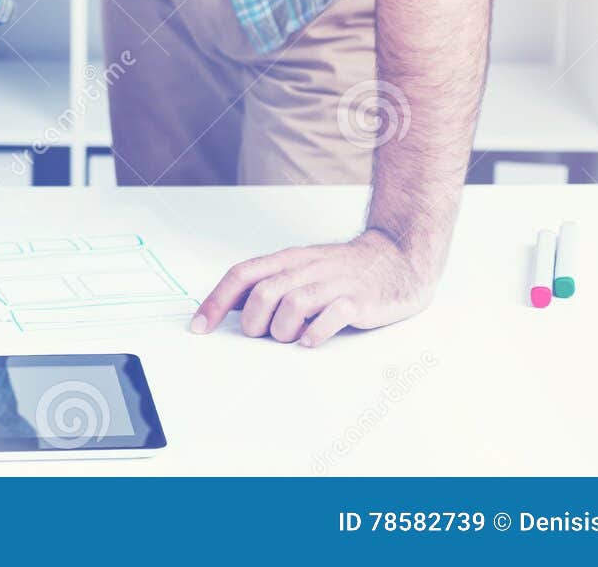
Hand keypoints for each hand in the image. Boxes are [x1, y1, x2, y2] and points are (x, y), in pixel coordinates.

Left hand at [190, 230, 431, 346]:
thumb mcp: (301, 269)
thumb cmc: (343, 269)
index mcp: (288, 260)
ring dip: (282, 330)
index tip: (200, 326)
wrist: (397, 257)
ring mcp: (335, 283)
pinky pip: (332, 316)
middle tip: (260, 335)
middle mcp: (308, 268)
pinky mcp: (360, 300)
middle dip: (252, 321)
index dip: (216, 301)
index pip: (242, 274)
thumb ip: (268, 284)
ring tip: (290, 338)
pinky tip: (312, 340)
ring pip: (293, 303)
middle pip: (263, 292)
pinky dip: (316, 333)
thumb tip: (227, 306)